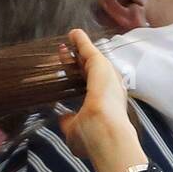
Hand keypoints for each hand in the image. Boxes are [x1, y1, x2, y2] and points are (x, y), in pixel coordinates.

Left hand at [56, 28, 138, 166]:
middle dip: (78, 60)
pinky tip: (73, 33)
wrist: (104, 134)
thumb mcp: (76, 131)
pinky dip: (81, 41)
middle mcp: (109, 88)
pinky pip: (89, 50)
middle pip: (90, 70)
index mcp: (105, 103)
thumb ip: (70, 122)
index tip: (65, 70)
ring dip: (81, 48)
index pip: (88, 86)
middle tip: (63, 51)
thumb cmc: (93, 138)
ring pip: (91, 58)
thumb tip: (63, 117)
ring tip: (70, 38)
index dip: (77, 76)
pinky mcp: (101, 66)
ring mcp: (106, 76)